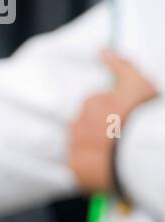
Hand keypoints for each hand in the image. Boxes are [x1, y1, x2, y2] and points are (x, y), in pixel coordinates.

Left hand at [67, 50, 158, 193]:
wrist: (145, 150)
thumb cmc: (145, 115)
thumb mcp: (139, 83)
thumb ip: (121, 65)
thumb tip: (103, 50)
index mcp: (91, 104)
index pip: (97, 109)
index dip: (113, 117)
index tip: (125, 124)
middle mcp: (77, 124)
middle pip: (87, 128)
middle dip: (102, 134)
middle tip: (123, 142)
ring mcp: (75, 147)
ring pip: (83, 148)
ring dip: (95, 152)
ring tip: (118, 158)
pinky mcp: (76, 170)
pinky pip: (80, 170)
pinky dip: (90, 171)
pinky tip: (108, 170)